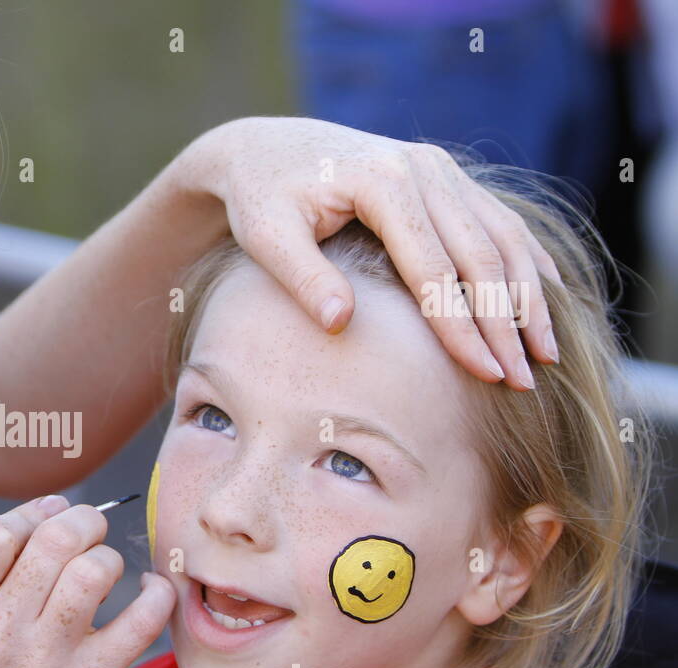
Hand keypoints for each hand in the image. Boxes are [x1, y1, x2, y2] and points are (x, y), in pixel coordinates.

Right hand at [0, 494, 175, 667]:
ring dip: (112, 560)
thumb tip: (49, 513)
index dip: (30, 513)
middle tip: (94, 534)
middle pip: (51, 538)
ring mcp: (41, 659)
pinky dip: (155, 596)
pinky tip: (150, 595)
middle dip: (85, 523)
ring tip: (112, 573)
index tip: (54, 516)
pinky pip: (138, 618)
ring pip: (94, 569)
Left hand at [171, 116, 561, 388]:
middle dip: (508, 322)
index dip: (462, 327)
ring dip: (530, 296)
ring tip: (546, 353)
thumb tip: (341, 325)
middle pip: (482, 255)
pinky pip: (498, 221)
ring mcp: (440, 168)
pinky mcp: (445, 176)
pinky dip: (526, 262)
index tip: (485, 374)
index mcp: (383, 182)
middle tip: (526, 380)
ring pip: (503, 237)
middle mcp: (424, 167)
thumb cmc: (259, 199)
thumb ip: (303, 279)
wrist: (263, 148)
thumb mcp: (266, 238)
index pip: (435, 270)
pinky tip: (545, 302)